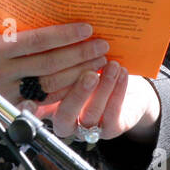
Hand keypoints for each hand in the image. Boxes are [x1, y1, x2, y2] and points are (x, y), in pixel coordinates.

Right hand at [0, 22, 110, 115]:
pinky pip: (47, 99)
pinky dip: (69, 89)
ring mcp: (8, 92)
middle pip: (49, 64)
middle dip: (79, 54)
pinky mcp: (14, 107)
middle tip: (102, 44)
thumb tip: (49, 1)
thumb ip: (15, 22)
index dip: (64, 35)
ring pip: (52, 84)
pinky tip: (86, 78)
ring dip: (80, 73)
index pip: (37, 41)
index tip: (87, 28)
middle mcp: (2, 72)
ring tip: (100, 60)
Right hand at [37, 61, 160, 142]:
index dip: (46, 90)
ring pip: (91, 115)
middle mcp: (66, 121)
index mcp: (50, 106)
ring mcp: (88, 129)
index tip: (54, 70)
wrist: (126, 81)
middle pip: (64, 116)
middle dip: (78, 94)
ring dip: (103, 88)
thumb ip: (59, 59)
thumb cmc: (95, 66)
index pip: (42, 102)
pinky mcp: (111, 129)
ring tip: (112, 65)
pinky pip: (113, 114)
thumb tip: (52, 39)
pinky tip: (122, 73)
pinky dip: (118, 91)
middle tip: (90, 74)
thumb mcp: (74, 61)